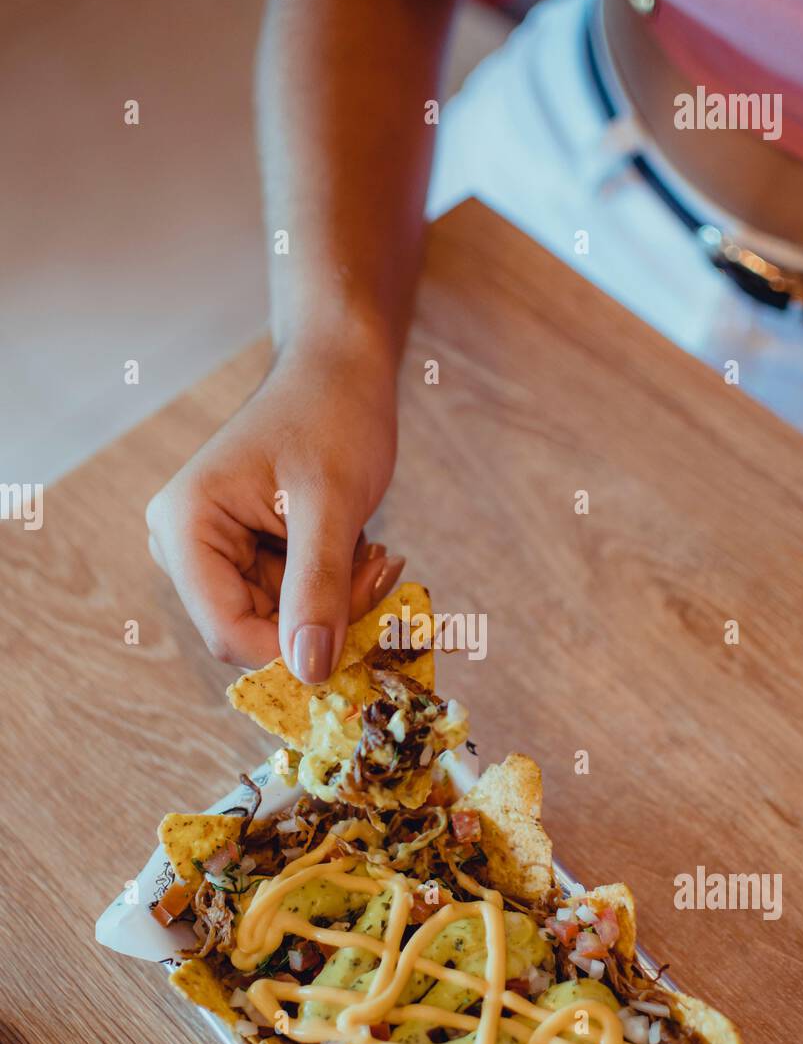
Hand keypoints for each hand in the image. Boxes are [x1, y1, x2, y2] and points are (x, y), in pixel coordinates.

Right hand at [145, 340, 403, 680]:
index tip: (362, 625)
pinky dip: (333, 590)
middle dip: (324, 618)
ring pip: (280, 626)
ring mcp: (212, 555)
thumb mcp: (331, 505)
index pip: (229, 634)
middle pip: (255, 634)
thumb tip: (309, 673)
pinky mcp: (243, 558)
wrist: (338, 371)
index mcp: (184, 528)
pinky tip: (354, 548)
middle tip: (377, 568)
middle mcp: (184, 548)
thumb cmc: (332, 416)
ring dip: (336, 602)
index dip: (295, 650)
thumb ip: (318, 589)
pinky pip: (290, 605)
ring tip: (367, 549)